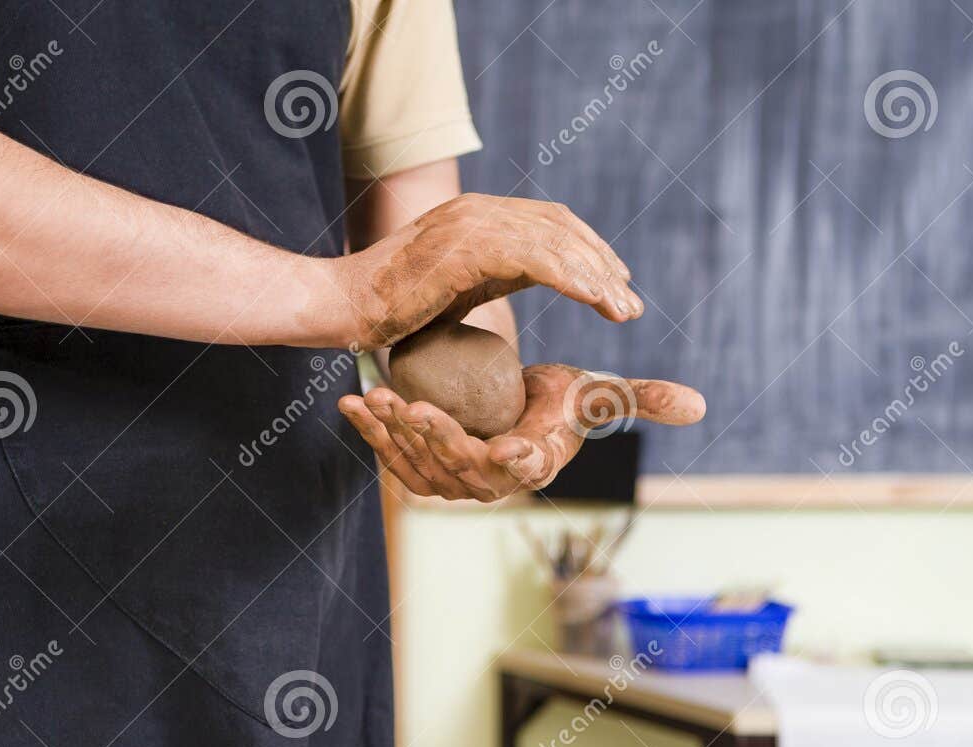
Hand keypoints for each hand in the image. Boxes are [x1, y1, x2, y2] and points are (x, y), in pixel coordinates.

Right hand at [333, 194, 642, 348]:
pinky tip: (595, 300)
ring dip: (597, 277)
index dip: (589, 251)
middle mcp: (478, 211)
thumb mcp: (454, 286)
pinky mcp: (464, 249)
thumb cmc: (389, 309)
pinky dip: (571, 278)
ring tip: (623, 310)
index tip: (616, 286)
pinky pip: (534, 259)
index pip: (550, 224)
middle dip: (602, 266)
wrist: (341, 306)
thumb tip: (522, 283)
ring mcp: (470, 225)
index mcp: (477, 216)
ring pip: (555, 243)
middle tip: (631, 304)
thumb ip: (491, 274)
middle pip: (560, 229)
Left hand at [338, 364, 705, 501]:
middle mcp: (488, 483)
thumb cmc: (554, 402)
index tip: (502, 445)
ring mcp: (450, 480)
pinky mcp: (419, 470)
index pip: (520, 465)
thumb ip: (640, 400)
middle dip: (434, 438)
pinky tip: (351, 400)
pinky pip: (391, 454)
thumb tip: (701, 405)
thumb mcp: (593, 395)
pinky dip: (370, 430)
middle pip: (457, 466)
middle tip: (412, 406)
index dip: (509, 457)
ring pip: (417, 462)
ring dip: (393, 434)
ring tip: (376, 398)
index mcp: (530, 466)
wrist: (510, 410)